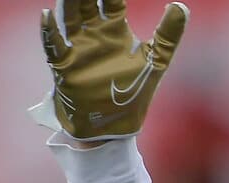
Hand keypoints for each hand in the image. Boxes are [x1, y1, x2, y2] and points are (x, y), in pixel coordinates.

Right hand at [30, 0, 188, 140]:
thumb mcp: (156, 61)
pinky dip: (49, 31)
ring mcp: (78, 48)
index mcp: (115, 31)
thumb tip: (181, 6)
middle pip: (86, 4)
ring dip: (68, 3)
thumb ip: (168, 35)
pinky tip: (47, 15)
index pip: (110, 1)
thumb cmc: (133, 91)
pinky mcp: (65, 66)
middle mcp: (94, 35)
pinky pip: (53, 45)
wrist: (114, 125)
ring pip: (69, 18)